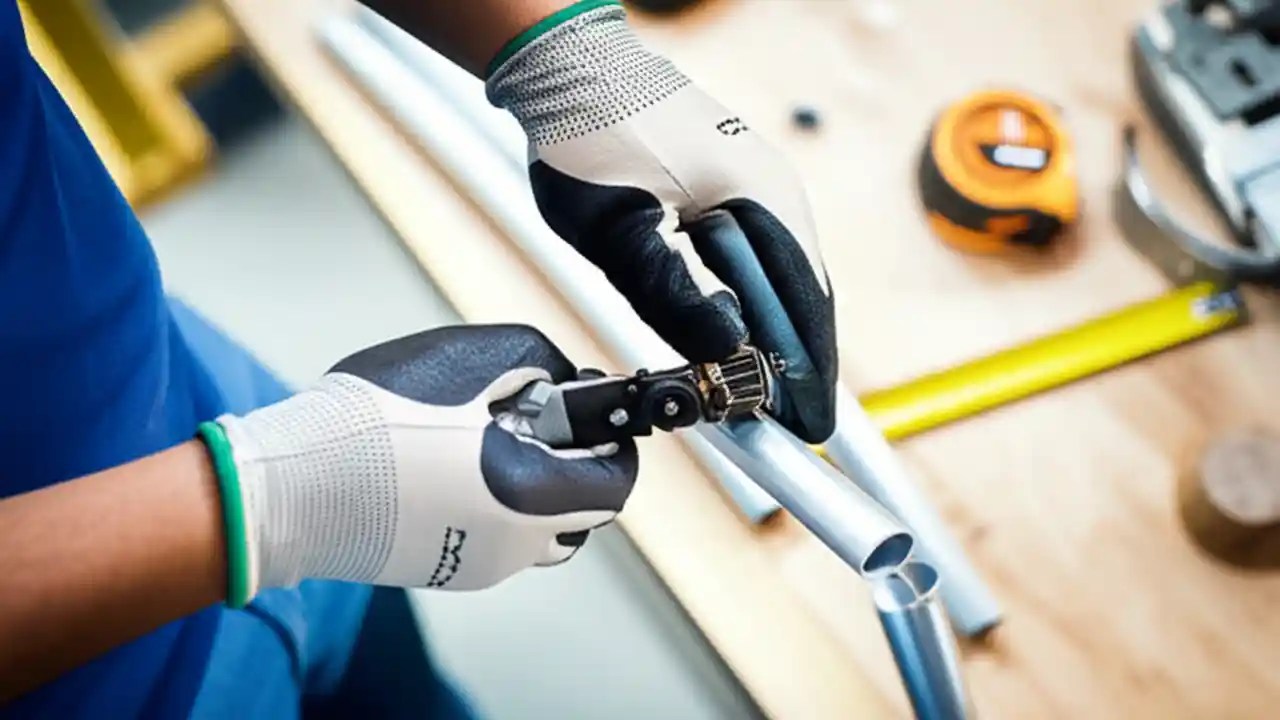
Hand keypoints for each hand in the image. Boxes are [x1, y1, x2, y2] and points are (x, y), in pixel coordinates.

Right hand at [213, 325, 637, 597]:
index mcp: (533, 496)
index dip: (615, 441)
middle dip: (575, 461)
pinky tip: (450, 467)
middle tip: (538, 418)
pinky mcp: (447, 571)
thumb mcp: (473, 358)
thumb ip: (541, 363)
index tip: (597, 412)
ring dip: (537, 485)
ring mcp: (480, 564)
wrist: (294, 485)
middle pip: (584, 510)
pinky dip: (496, 503)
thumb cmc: (379, 417)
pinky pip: (497, 538)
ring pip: (540, 528)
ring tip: (488, 440)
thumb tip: (569, 380)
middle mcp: (516, 545)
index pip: (616, 482)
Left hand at [485, 0, 837, 442]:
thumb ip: (676, 297)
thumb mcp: (624, 231)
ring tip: (763, 394)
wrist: (566, 68)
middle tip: (788, 426)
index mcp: (763, 199)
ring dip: (771, 338)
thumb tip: (730, 355)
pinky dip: (748, 305)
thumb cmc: (591, 136)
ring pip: (776, 280)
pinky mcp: (725, 187)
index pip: (803, 304)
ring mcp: (752, 186)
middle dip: (795, 365)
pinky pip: (751, 260)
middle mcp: (773, 192)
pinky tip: (735, 335)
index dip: (810, 373)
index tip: (810, 428)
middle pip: (799, 296)